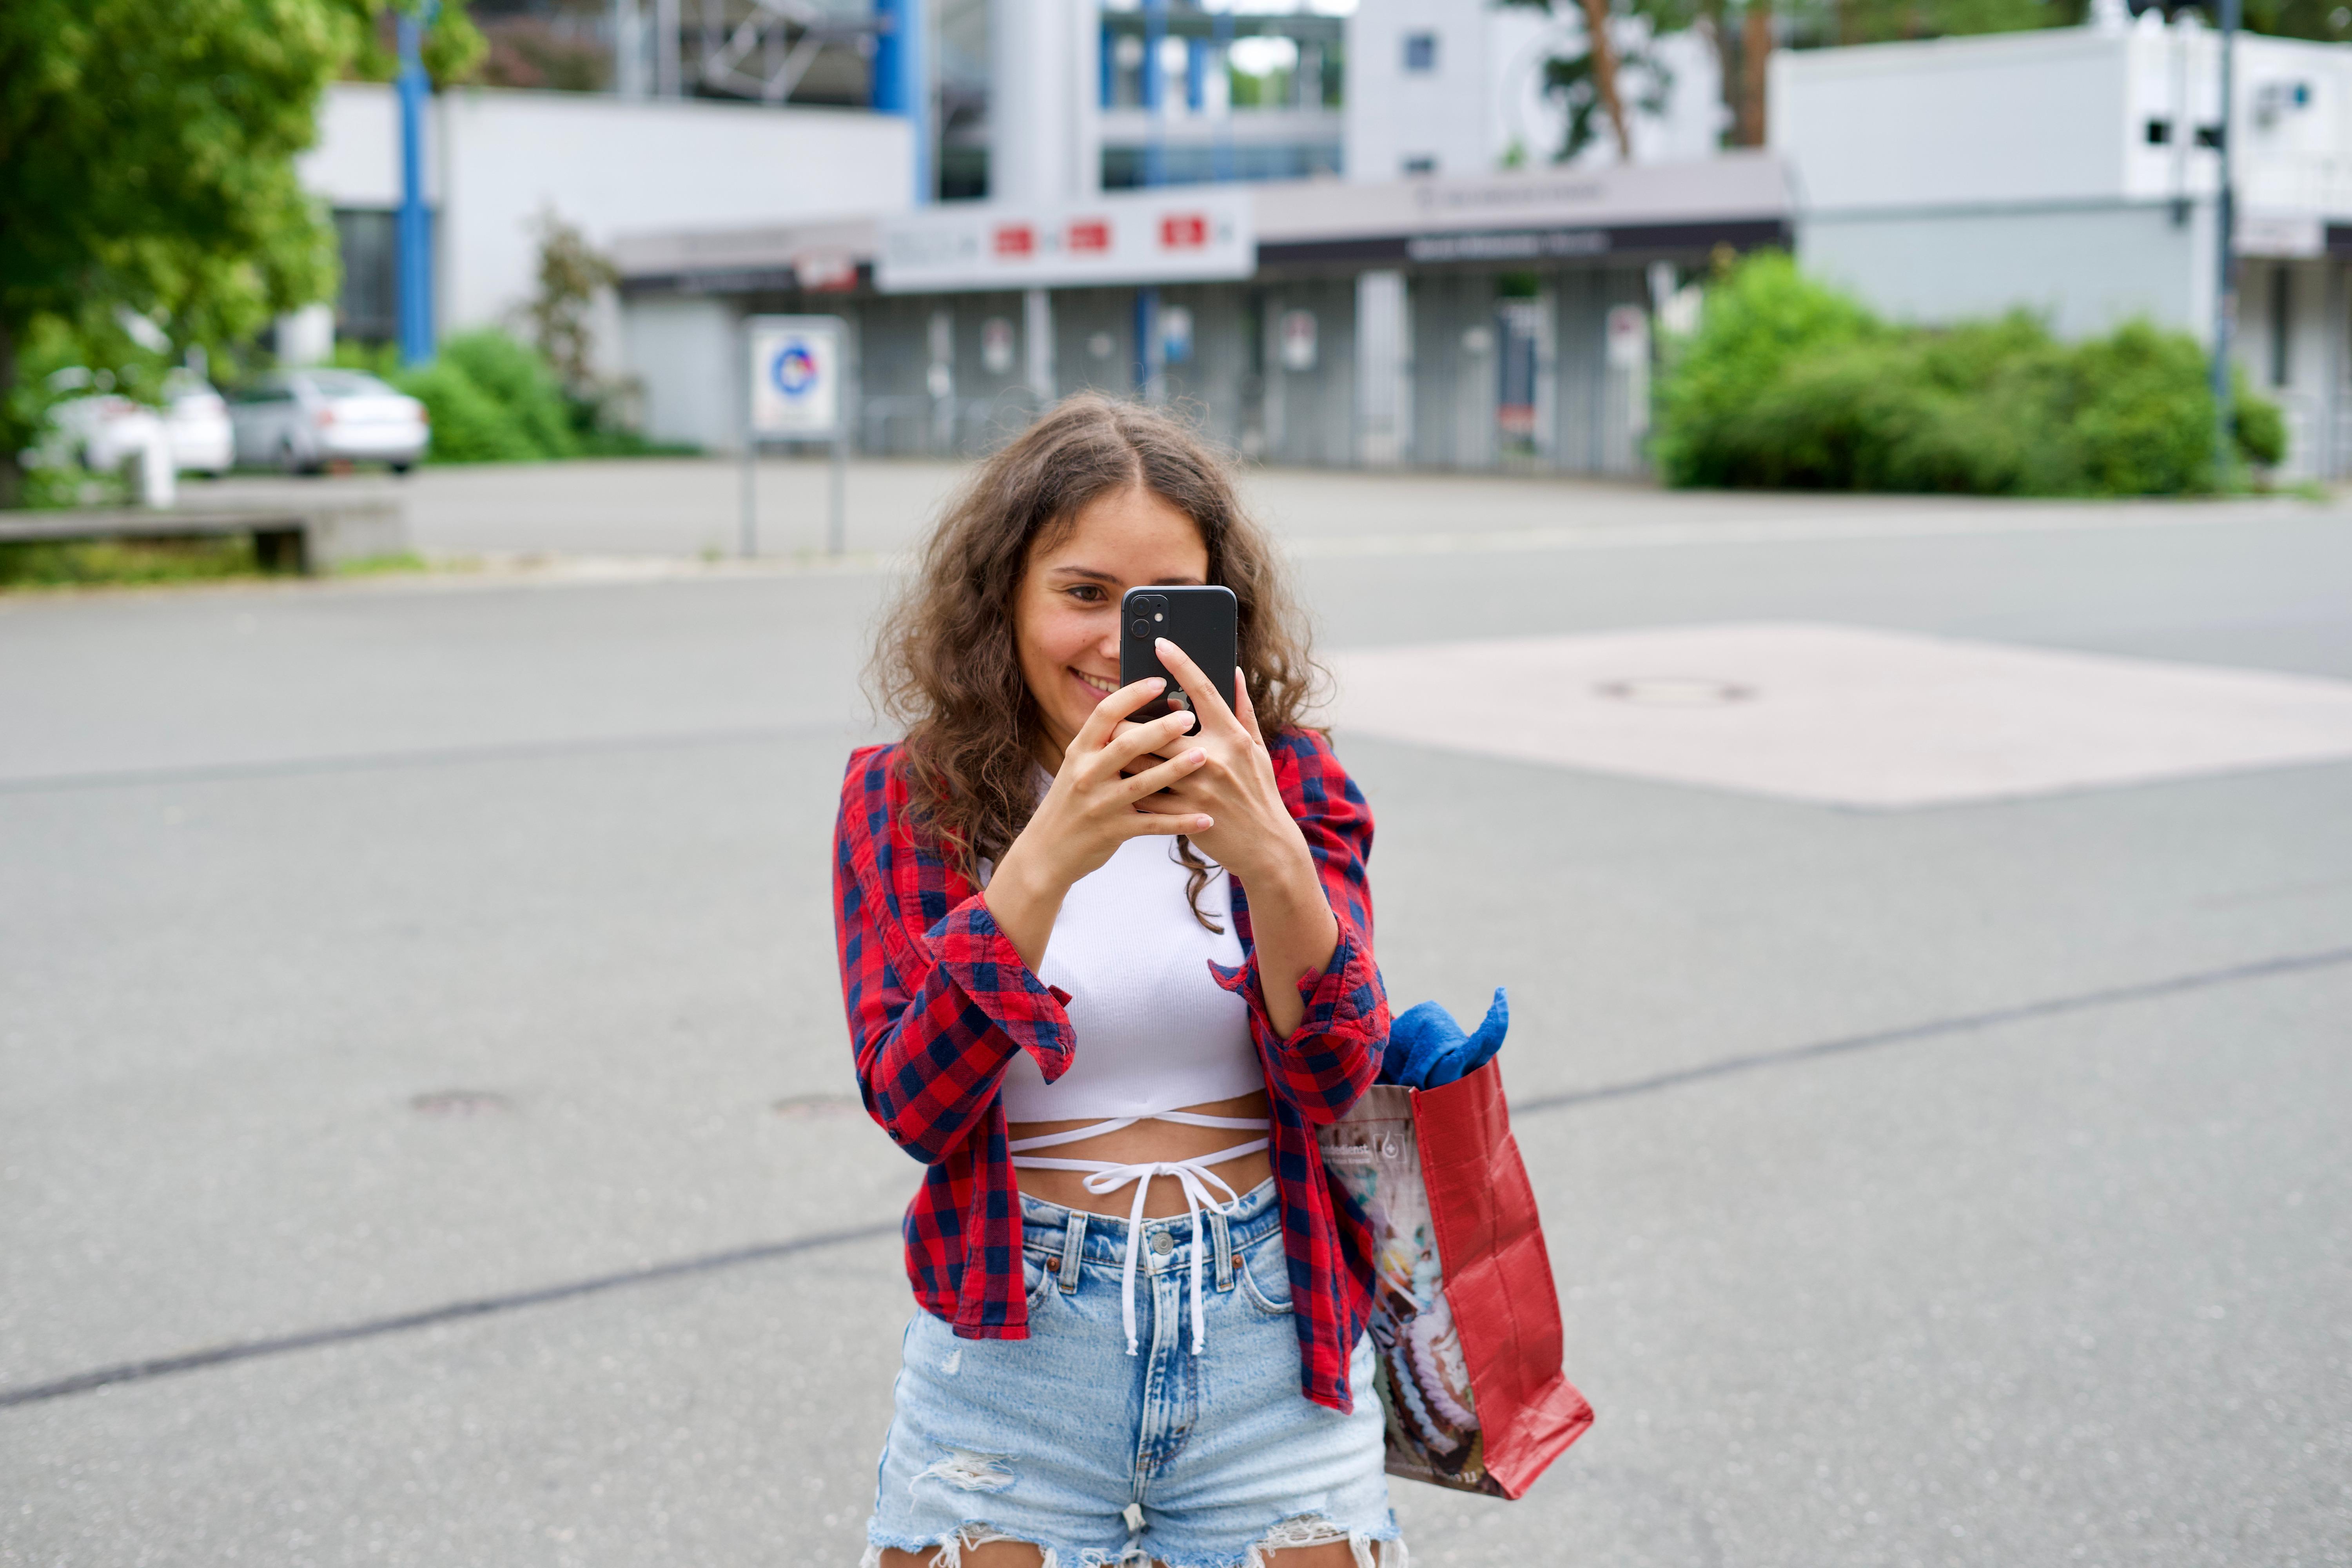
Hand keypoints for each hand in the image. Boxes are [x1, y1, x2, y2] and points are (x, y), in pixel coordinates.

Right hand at [982, 675, 1211, 970]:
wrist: (1046, 852)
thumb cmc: (1071, 803)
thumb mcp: (1078, 768)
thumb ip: (1105, 745)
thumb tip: (1143, 715)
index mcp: (1080, 752)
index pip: (1105, 714)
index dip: (1132, 695)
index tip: (1159, 681)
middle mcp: (1087, 774)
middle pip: (1127, 744)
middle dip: (1160, 729)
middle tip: (1189, 717)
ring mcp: (1099, 804)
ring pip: (1143, 783)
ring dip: (1176, 769)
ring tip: (1205, 756)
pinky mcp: (1112, 832)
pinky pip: (1153, 825)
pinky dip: (1181, 822)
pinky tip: (1205, 819)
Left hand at [1137, 640, 1335, 1036]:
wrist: (1267, 848)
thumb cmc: (1260, 794)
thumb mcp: (1259, 750)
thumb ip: (1242, 709)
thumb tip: (1233, 670)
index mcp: (1233, 736)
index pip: (1203, 689)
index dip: (1180, 663)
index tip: (1160, 642)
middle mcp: (1215, 757)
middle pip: (1160, 726)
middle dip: (1131, 718)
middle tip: (1111, 707)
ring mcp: (1198, 788)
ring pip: (1145, 762)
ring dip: (1123, 752)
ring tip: (1106, 745)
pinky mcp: (1183, 814)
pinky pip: (1146, 795)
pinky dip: (1129, 786)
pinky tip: (1115, 782)